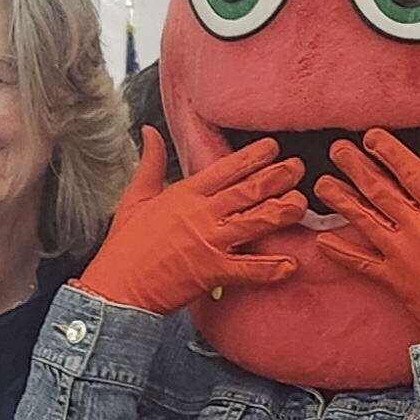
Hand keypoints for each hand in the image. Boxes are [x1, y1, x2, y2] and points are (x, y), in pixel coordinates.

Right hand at [75, 130, 306, 314]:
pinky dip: (271, 268)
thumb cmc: (125, 245)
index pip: (225, 168)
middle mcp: (201, 214)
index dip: (253, 156)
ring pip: (255, 222)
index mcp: (185, 194)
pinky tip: (291, 263)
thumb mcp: (135, 197)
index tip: (274, 147)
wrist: (117, 287)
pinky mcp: (212, 271)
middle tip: (299, 168)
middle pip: (248, 190)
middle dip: (278, 177)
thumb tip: (149, 132)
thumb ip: (150, 163)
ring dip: (281, 212)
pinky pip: (249, 269)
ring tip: (302, 204)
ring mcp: (209, 242)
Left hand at [316, 132, 419, 338]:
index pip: (412, 171)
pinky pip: (359, 263)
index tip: (371, 136)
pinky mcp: (392, 280)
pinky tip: (321, 241)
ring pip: (363, 220)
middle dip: (355, 166)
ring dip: (340, 200)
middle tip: (336, 150)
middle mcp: (418, 229)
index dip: (389, 151)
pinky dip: (339, 252)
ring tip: (321, 183)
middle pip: (379, 190)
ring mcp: (401, 255)